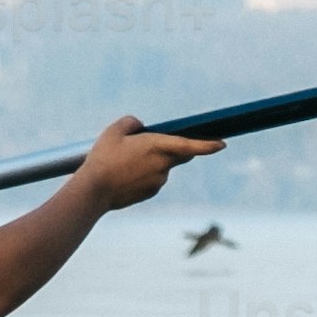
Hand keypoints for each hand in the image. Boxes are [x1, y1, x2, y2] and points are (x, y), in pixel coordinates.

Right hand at [71, 117, 218, 213]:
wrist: (93, 191)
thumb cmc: (103, 158)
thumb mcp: (114, 131)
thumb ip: (131, 123)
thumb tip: (140, 127)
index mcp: (158, 147)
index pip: (190, 146)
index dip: (208, 145)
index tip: (222, 144)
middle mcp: (163, 165)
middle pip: (179, 155)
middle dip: (175, 149)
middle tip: (152, 145)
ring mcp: (158, 181)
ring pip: (162, 167)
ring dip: (151, 162)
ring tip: (123, 161)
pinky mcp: (150, 193)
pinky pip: (152, 179)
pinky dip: (143, 175)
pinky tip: (123, 174)